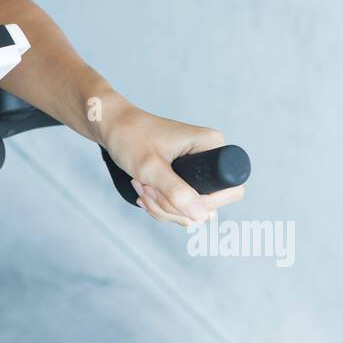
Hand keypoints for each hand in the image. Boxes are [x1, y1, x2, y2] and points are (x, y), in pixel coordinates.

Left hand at [101, 107, 245, 226]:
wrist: (111, 127)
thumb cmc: (130, 136)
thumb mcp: (151, 167)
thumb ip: (176, 191)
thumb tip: (203, 216)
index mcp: (211, 147)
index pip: (231, 189)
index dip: (207, 202)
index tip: (175, 194)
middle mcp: (208, 158)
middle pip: (207, 205)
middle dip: (173, 205)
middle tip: (147, 187)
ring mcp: (195, 171)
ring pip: (189, 210)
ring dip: (161, 206)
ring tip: (141, 184)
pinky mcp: (182, 179)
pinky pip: (178, 206)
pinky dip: (158, 204)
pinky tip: (143, 188)